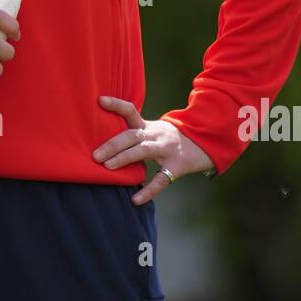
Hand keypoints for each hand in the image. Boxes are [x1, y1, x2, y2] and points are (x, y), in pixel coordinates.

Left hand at [93, 95, 213, 204]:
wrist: (205, 143)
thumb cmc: (170, 140)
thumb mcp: (154, 131)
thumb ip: (134, 134)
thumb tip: (104, 141)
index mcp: (148, 127)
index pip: (131, 111)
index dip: (116, 105)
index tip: (100, 100)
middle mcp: (156, 135)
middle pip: (132, 135)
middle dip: (112, 144)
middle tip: (95, 155)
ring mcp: (167, 150)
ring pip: (144, 151)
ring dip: (124, 158)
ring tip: (107, 166)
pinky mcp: (177, 166)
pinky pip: (161, 180)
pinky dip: (148, 191)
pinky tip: (135, 200)